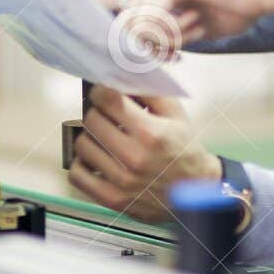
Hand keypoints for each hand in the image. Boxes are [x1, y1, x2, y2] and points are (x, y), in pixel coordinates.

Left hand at [67, 85, 220, 222]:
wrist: (195, 190)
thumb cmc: (184, 150)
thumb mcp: (175, 114)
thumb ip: (150, 91)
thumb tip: (122, 74)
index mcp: (151, 133)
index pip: (107, 100)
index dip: (101, 91)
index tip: (103, 93)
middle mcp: (135, 157)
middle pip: (91, 120)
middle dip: (97, 112)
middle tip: (107, 116)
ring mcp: (122, 181)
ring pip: (82, 145)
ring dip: (90, 137)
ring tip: (104, 138)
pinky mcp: (113, 199)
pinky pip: (78, 175)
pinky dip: (82, 164)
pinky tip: (96, 159)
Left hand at [97, 0, 273, 57]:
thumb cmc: (225, 14)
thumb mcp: (186, 33)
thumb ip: (161, 41)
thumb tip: (135, 56)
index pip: (113, 1)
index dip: (97, 13)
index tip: (84, 32)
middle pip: (127, 25)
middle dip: (143, 48)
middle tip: (170, 56)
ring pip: (140, 25)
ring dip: (163, 41)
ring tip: (189, 33)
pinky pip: (157, 18)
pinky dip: (170, 32)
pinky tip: (190, 27)